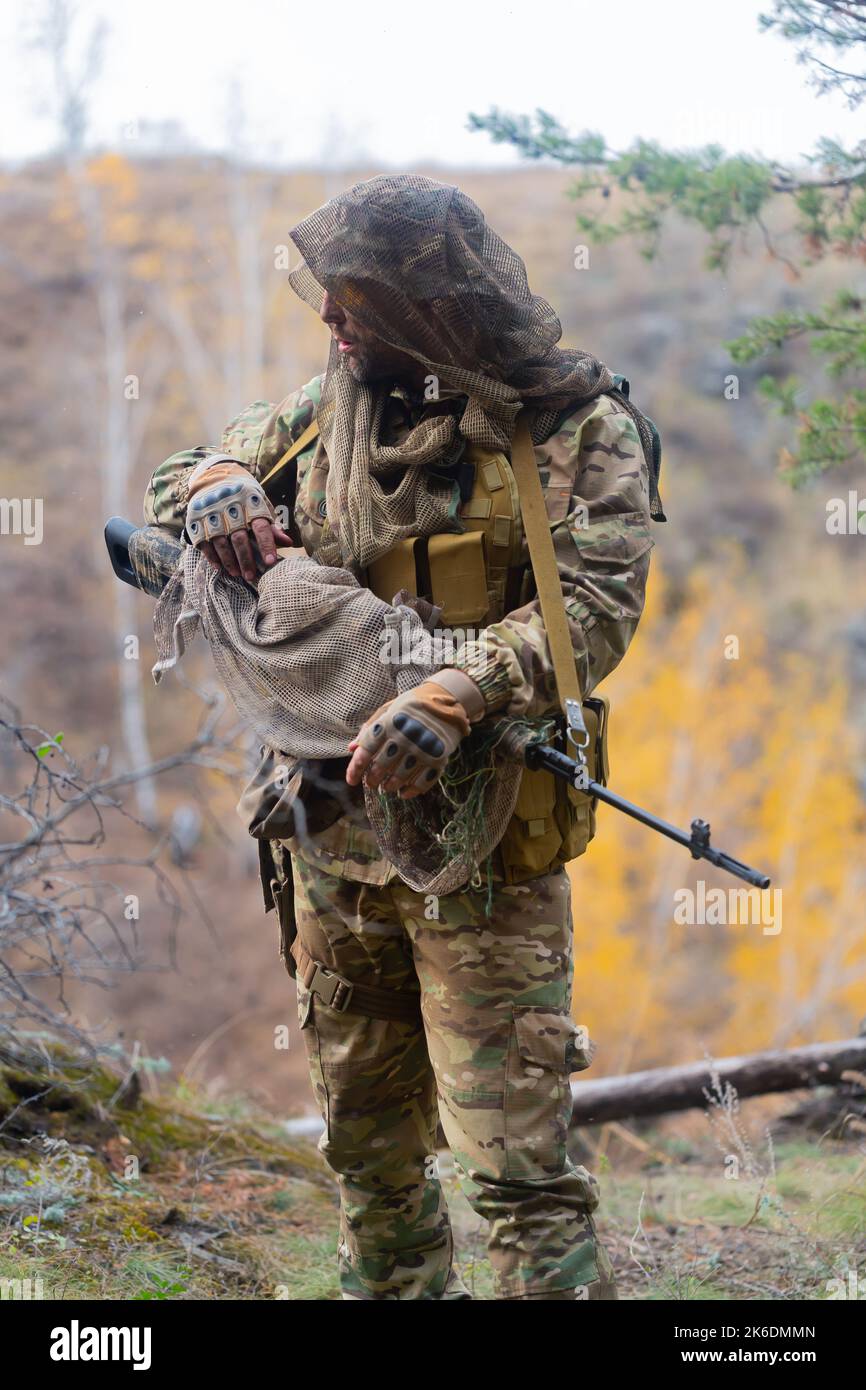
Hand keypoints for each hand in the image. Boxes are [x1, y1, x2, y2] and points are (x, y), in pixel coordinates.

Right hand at [186, 462, 292, 581]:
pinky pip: (204, 541)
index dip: (266, 545)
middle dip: (246, 560)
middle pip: (239, 538)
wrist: (214, 475)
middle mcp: (229, 507)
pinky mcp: (196, 519)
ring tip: (236, 574)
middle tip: (251, 576)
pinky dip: (212, 556)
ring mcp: (210, 513)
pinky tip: (219, 567)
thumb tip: (288, 542)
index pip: (260, 526)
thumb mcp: (260, 504)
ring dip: (229, 561)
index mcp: (250, 502)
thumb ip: (271, 525)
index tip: (270, 562)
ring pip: (220, 542)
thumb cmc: (244, 495)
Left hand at [346, 670, 483, 799]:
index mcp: (389, 722)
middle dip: (372, 780)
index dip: (355, 769)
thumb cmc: (411, 705)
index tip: (351, 781)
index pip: (365, 751)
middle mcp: (404, 736)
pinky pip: (422, 782)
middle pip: (380, 767)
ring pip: (399, 778)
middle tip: (371, 783)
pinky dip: (411, 791)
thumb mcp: (388, 709)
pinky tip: (404, 792)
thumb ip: (369, 728)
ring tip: (386, 786)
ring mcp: (422, 748)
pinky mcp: (439, 758)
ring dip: (389, 786)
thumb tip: (351, 749)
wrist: (447, 699)